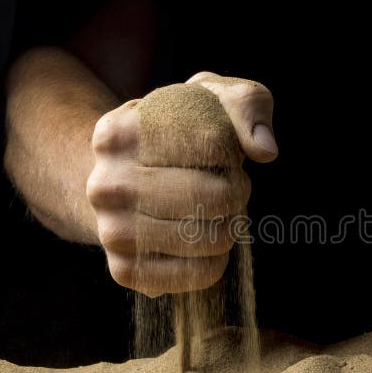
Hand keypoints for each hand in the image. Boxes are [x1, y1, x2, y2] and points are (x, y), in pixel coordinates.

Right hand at [86, 72, 276, 296]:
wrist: (122, 180)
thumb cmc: (178, 136)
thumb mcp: (208, 99)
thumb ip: (246, 103)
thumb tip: (264, 150)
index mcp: (119, 132)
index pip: (213, 140)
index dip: (233, 149)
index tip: (221, 151)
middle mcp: (106, 185)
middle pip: (215, 196)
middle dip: (237, 191)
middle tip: (229, 186)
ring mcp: (111, 231)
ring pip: (212, 239)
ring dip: (231, 225)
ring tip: (217, 212)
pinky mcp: (124, 270)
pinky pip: (200, 273)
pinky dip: (218, 259)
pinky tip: (204, 240)